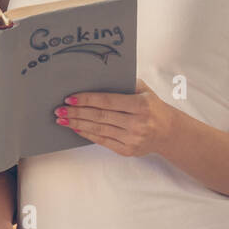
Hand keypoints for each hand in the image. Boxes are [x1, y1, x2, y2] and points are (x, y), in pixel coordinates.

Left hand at [54, 79, 176, 157]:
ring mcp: (132, 138)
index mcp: (140, 105)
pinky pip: (102, 141)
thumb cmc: (152, 107)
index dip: (87, 99)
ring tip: (63, 119)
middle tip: (60, 110)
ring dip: (78, 124)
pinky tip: (76, 128)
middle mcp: (136, 123)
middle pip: (100, 116)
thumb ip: (125, 83)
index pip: (107, 101)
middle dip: (77, 112)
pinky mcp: (127, 150)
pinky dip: (87, 134)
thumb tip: (96, 78)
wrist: (168, 132)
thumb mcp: (144, 90)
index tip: (70, 98)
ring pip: (99, 129)